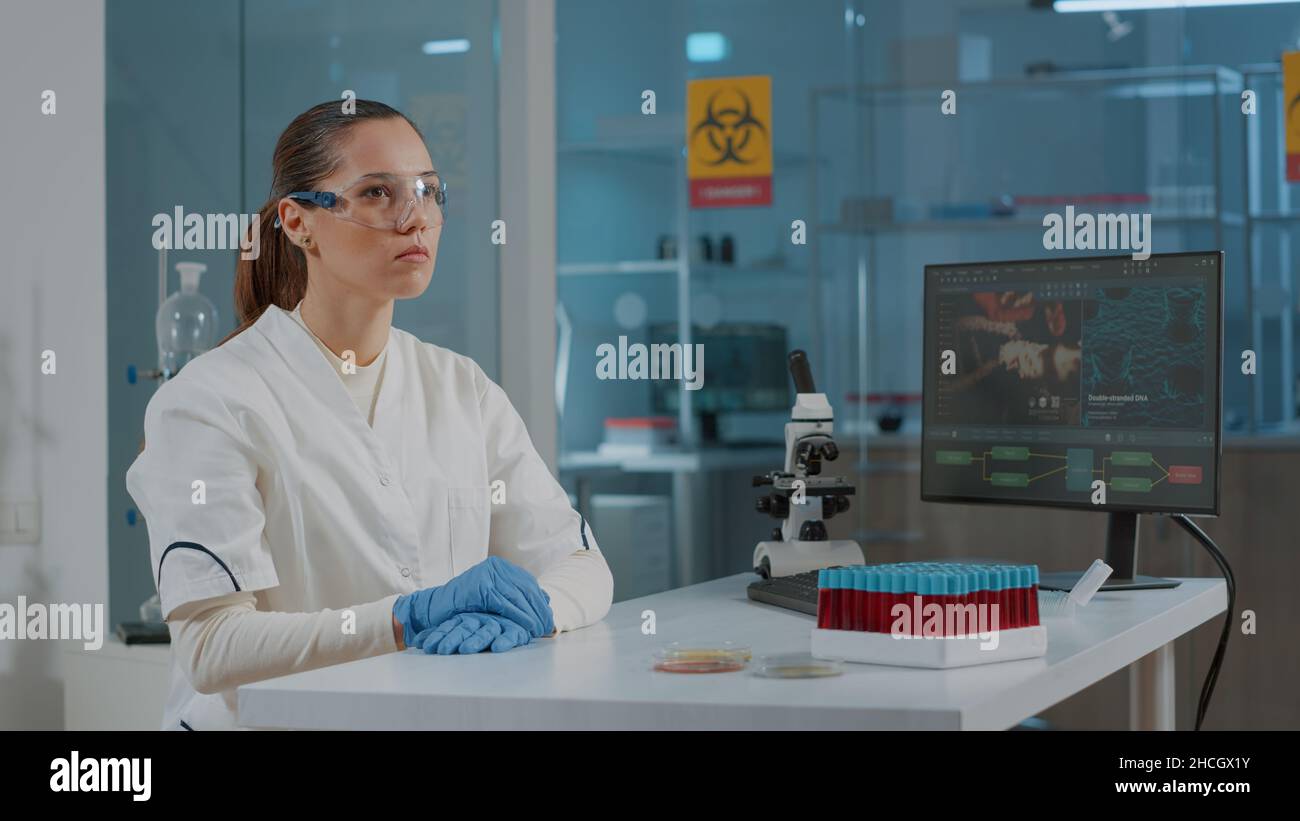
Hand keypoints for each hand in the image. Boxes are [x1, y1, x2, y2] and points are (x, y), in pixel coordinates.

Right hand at [392, 556, 553, 647]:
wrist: (435, 608)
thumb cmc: (465, 607)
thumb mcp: (495, 597)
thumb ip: (517, 596)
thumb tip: (547, 598)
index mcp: (502, 567)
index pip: (528, 584)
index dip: (540, 603)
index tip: (549, 619)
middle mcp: (497, 566)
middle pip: (526, 589)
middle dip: (538, 610)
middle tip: (546, 628)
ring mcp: (488, 574)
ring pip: (517, 596)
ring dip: (531, 615)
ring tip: (538, 630)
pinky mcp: (480, 586)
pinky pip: (505, 603)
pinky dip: (517, 616)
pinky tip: (526, 627)